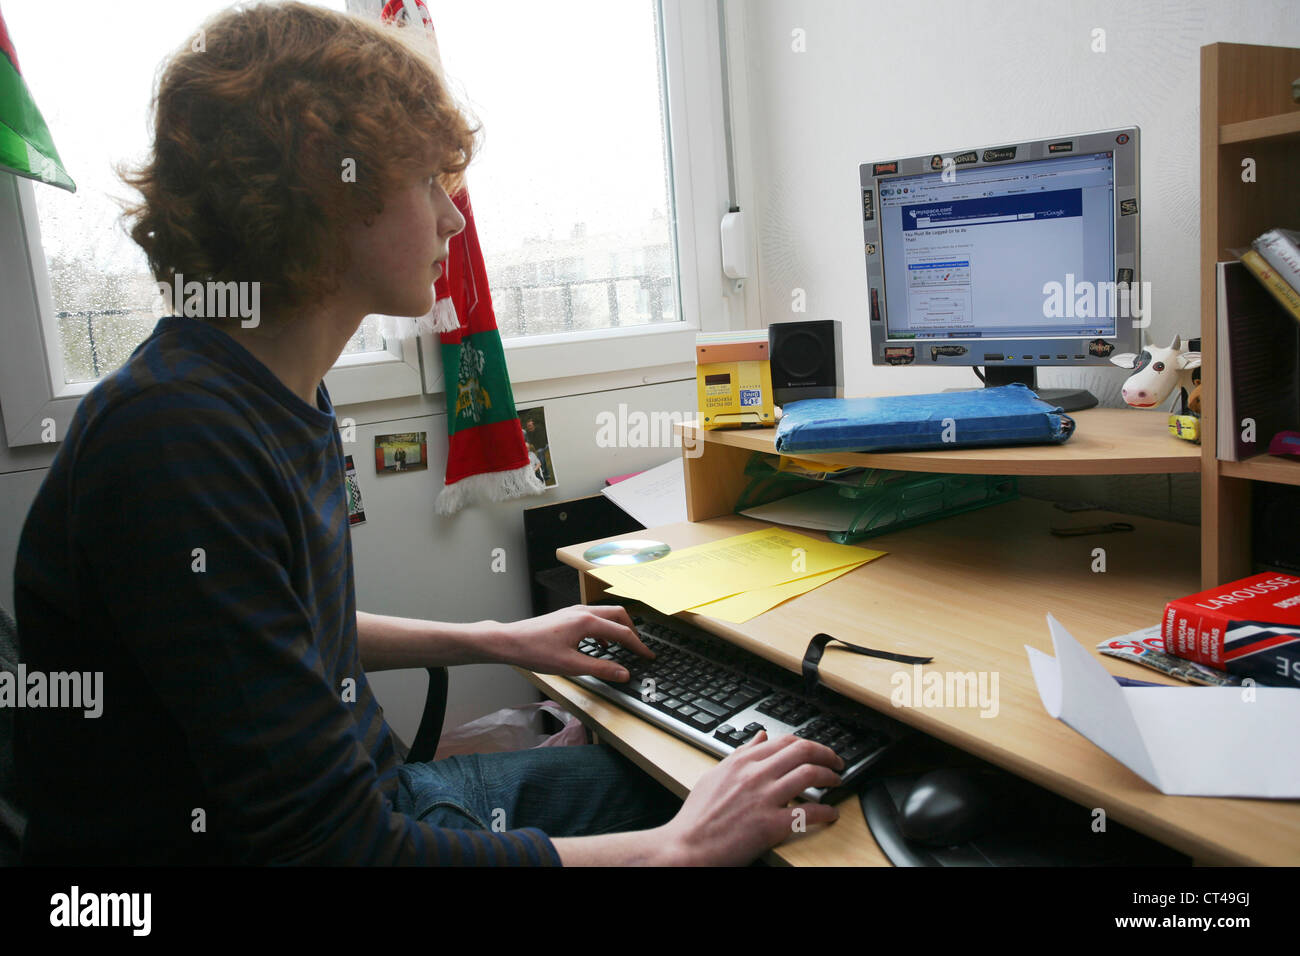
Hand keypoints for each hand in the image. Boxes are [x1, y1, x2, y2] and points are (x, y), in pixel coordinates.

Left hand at [500, 605, 652, 681]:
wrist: (510, 642)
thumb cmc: (535, 652)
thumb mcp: (571, 665)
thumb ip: (601, 668)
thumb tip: (623, 673)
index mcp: (586, 622)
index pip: (622, 632)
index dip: (638, 645)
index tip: (648, 655)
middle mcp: (582, 611)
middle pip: (618, 614)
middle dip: (632, 630)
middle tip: (638, 647)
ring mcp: (574, 611)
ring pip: (606, 614)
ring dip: (617, 628)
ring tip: (622, 647)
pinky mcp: (567, 616)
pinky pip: (594, 617)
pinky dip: (604, 629)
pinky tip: (599, 645)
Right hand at [657, 731, 842, 865]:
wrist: (687, 847)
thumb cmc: (697, 817)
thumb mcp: (715, 775)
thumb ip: (739, 754)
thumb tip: (760, 737)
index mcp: (742, 762)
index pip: (784, 741)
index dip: (808, 743)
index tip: (817, 751)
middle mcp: (755, 775)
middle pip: (802, 751)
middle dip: (826, 754)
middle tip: (836, 762)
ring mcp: (765, 799)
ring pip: (809, 775)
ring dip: (830, 777)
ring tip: (837, 782)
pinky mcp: (772, 825)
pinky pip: (808, 813)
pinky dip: (826, 812)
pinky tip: (831, 814)